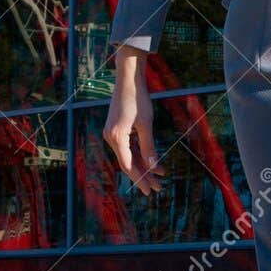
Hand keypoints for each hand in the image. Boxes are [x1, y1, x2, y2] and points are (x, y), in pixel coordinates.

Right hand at [103, 46, 166, 192]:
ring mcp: (112, 134)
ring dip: (144, 166)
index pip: (129, 165)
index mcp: (117, 138)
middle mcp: (111, 138)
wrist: (127, 79)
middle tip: (158, 189)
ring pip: (129, 156)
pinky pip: (128, 147)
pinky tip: (152, 162)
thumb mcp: (146, 124)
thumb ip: (149, 147)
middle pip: (128, 163)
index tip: (151, 191)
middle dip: (144, 176)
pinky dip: (140, 155)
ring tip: (160, 177)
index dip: (140, 180)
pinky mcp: (117, 130)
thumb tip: (154, 168)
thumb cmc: (137, 99)